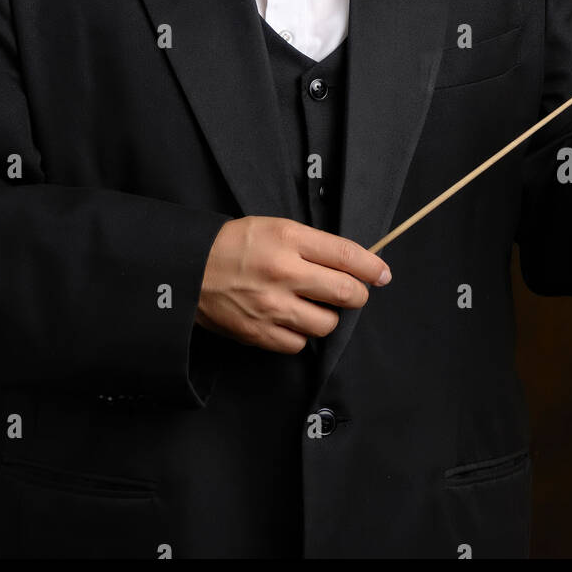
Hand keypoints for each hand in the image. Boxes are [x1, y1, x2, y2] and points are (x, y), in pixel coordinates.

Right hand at [195, 216, 391, 353]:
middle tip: (352, 293)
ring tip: (314, 306)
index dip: (372, 267)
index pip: (346, 255)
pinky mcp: (260, 334)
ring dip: (327, 316)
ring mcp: (272, 307)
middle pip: (345, 292)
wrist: (188, 270)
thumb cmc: (234, 245)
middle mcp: (283, 272)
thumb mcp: (274, 227)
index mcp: (288, 239)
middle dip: (357, 294)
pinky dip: (301, 334)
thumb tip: (351, 264)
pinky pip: (299, 344)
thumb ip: (312, 245)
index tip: (383, 274)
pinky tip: (291, 320)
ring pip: (326, 324)